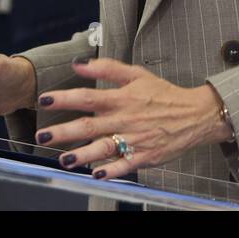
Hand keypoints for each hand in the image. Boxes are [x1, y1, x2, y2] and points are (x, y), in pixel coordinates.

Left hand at [35, 58, 230, 179]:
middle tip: (42, 136)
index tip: (44, 100)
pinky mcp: (145, 156)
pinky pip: (125, 166)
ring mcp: (135, 140)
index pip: (87, 97)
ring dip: (83, 155)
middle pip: (90, 125)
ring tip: (64, 159)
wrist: (196, 114)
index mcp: (122, 98)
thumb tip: (78, 63)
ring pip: (104, 148)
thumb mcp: (136, 74)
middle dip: (64, 132)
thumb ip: (106, 68)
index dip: (64, 98)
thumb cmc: (163, 94)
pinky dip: (111, 171)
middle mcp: (125, 119)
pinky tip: (96, 174)